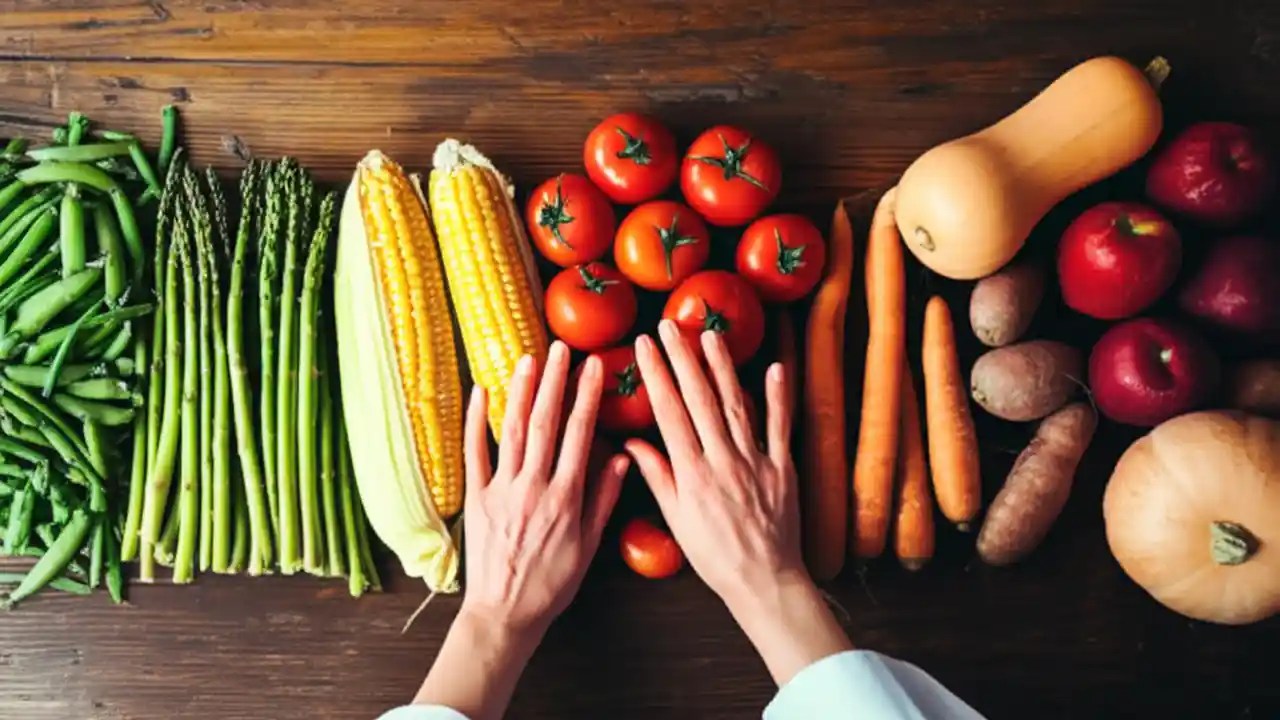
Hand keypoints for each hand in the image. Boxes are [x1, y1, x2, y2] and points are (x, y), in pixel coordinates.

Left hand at [413, 341, 628, 717]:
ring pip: (512, 431)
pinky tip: (480, 392)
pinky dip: (475, 421)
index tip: (594, 367)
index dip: (587, 396)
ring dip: (521, 391)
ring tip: (528, 357)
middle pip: (545, 423)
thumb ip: (603, 499)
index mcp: (566, 498)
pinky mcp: (476, 499)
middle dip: (555, 381)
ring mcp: (501, 491)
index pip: (580, 434)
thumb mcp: (589, 546)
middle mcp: (533, 487)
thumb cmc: (551, 585)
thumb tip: (620, 457)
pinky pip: (474, 453)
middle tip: (561, 347)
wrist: (505, 614)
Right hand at [626, 320, 851, 684]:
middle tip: (669, 326)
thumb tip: (632, 442)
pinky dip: (778, 396)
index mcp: (692, 473)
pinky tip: (774, 367)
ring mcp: (755, 461)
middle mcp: (722, 460)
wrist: (762, 579)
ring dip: (722, 367)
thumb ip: (657, 475)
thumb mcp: (675, 519)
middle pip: (699, 399)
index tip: (644, 347)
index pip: (669, 413)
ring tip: (709, 335)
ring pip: (736, 405)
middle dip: (682, 358)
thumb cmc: (714, 555)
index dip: (656, 375)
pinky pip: (779, 427)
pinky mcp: (782, 467)